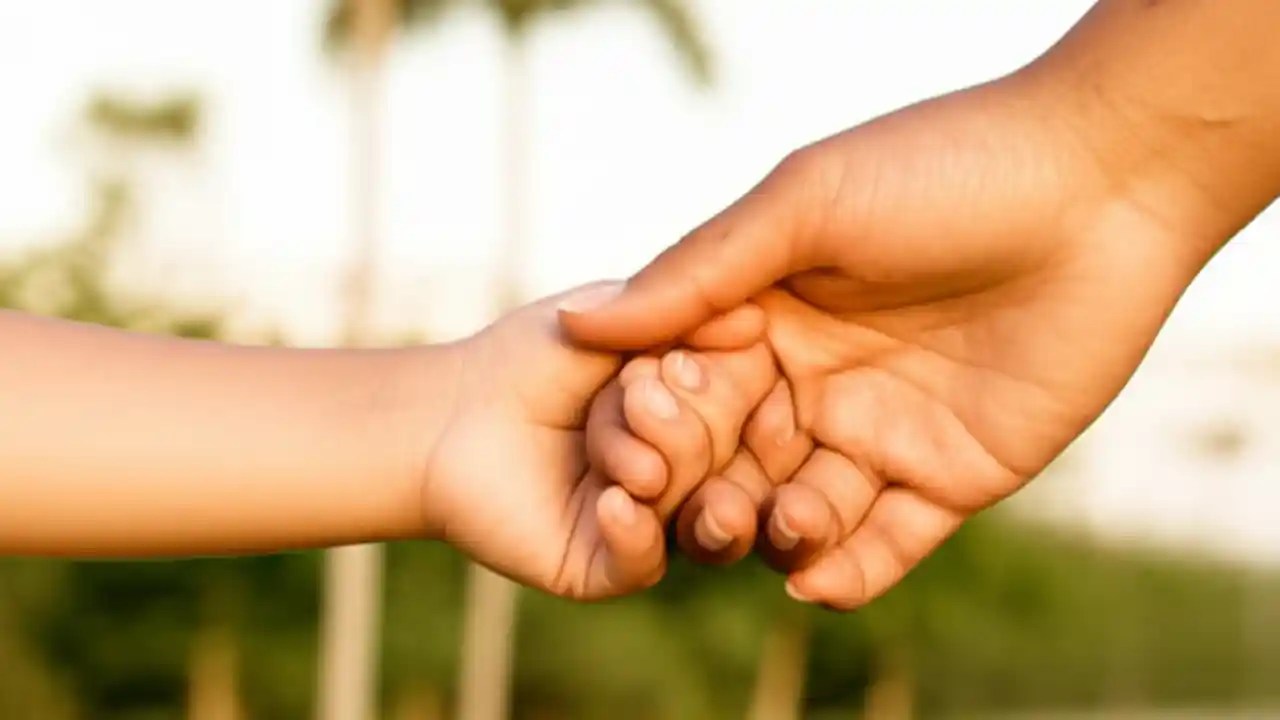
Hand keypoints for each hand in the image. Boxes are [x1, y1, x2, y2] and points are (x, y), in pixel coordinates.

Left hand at [422, 284, 765, 600]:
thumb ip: (689, 316)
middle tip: (629, 391)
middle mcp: (690, 474)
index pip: (761, 415)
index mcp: (706, 415)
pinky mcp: (604, 568)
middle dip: (687, 422)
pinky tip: (611, 501)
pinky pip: (645, 564)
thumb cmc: (536, 356)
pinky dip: (634, 531)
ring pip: (698, 513)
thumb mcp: (619, 315)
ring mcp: (653, 523)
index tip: (677, 359)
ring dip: (657, 462)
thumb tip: (757, 322)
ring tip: (602, 434)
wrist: (451, 410)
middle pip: (736, 465)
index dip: (729, 391)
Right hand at [561, 72, 1221, 608]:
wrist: (1102, 184)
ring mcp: (884, 431)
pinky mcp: (954, 475)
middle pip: (740, 464)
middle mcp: (817, 381)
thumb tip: (576, 325)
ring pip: (806, 510)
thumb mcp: (802, 206)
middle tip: (694, 517)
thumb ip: (696, 275)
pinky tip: (820, 578)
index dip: (661, 427)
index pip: (691, 395)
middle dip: (712, 496)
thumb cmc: (941, 170)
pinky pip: (890, 541)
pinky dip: (852, 569)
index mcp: (771, 317)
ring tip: (771, 534)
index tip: (631, 450)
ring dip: (778, 536)